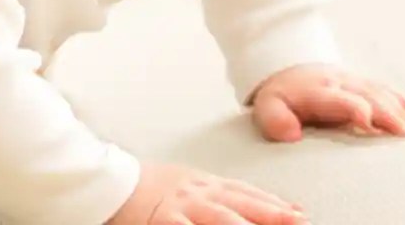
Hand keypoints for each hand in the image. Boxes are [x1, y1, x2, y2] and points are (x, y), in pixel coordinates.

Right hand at [108, 161, 308, 224]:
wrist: (106, 183)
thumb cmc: (145, 187)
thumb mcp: (186, 183)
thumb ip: (218, 195)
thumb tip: (254, 205)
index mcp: (202, 184)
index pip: (245, 194)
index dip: (273, 204)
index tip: (299, 213)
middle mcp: (195, 194)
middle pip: (240, 205)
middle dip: (271, 214)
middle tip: (298, 222)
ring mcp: (179, 208)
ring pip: (220, 219)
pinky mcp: (161, 222)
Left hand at [250, 64, 404, 142]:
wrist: (286, 69)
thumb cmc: (280, 98)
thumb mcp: (267, 107)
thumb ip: (275, 120)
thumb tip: (291, 136)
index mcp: (316, 90)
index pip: (339, 98)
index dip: (355, 108)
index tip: (368, 123)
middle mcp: (337, 82)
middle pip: (366, 94)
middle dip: (386, 112)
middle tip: (404, 132)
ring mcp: (350, 79)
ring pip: (377, 90)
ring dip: (396, 108)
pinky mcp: (359, 82)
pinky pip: (380, 87)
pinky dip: (396, 99)